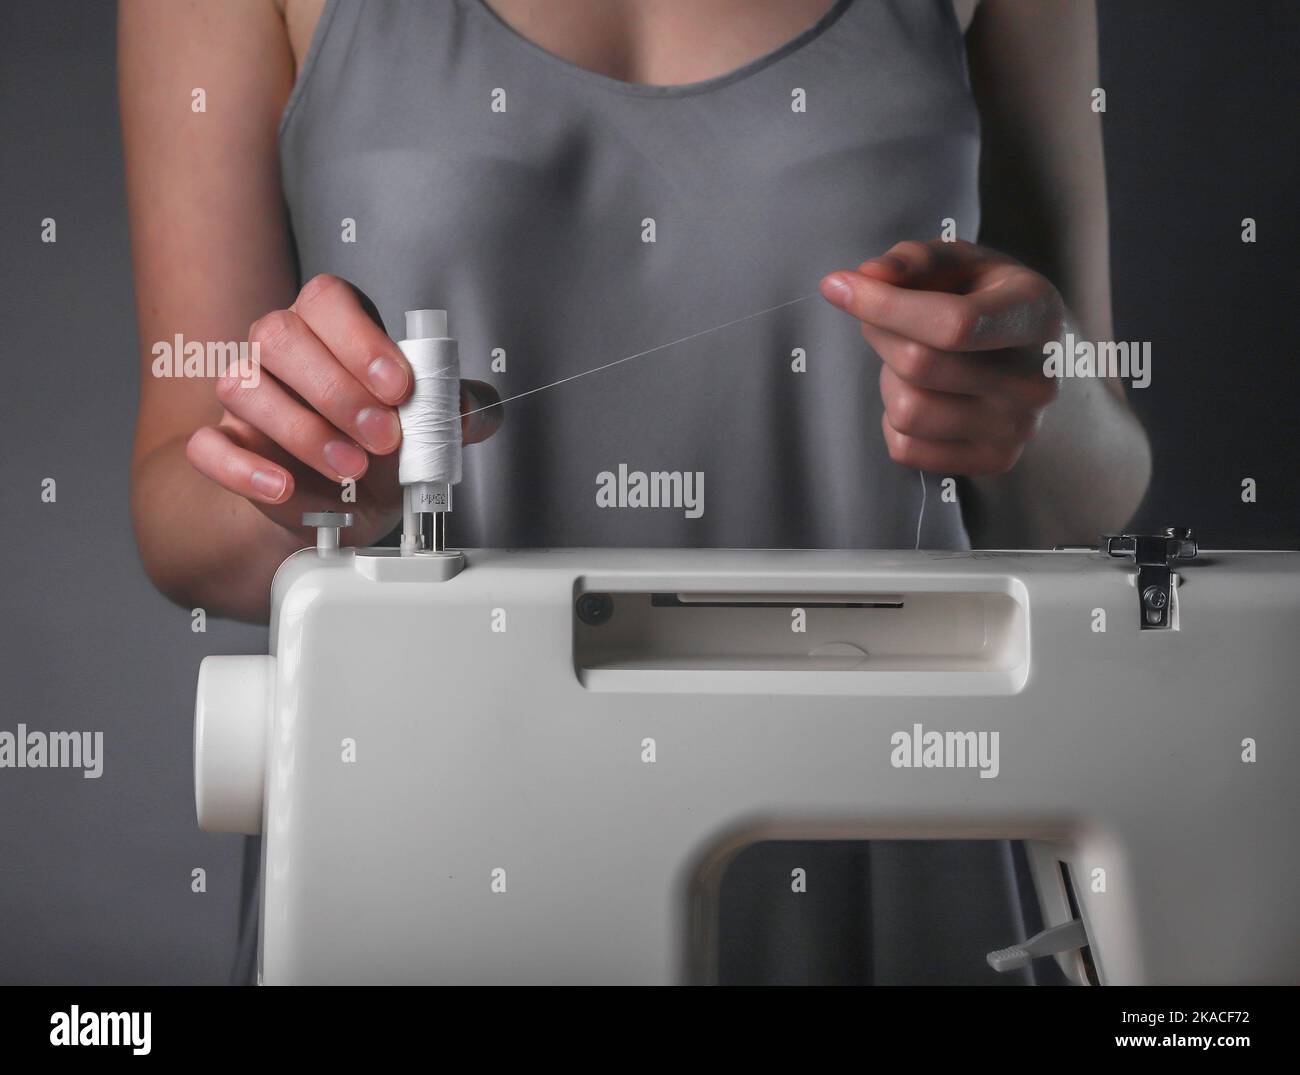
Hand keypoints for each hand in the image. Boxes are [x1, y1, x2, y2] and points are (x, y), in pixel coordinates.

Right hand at [186, 274, 502, 544]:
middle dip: (337, 391)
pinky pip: (207, 446)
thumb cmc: (382, 453)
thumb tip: (473, 405)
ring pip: (243, 385)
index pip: (328, 301)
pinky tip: (283, 487)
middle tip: (383, 437)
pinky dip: (242, 469)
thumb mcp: (425, 429)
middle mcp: (280, 351)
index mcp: (330, 328)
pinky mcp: (223, 444)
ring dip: (301, 430)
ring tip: (350, 469)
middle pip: (280, 335)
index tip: (399, 387)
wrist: (342, 504)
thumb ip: (453, 410)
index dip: (361, 340)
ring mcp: (246, 395)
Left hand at [820, 240, 1063, 476]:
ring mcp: (1019, 428)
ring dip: (890, 380)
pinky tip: (924, 396)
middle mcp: (1037, 378)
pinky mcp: (994, 462)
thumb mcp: (959, 262)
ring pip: (907, 411)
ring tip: (913, 363)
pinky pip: (905, 448)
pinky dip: (894, 420)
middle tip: (883, 321)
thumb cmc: (985, 300)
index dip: (885, 306)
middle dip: (881, 335)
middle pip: (919, 365)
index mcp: (1036, 314)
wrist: (1033, 357)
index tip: (839, 287)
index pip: (954, 324)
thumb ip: (912, 260)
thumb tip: (867, 276)